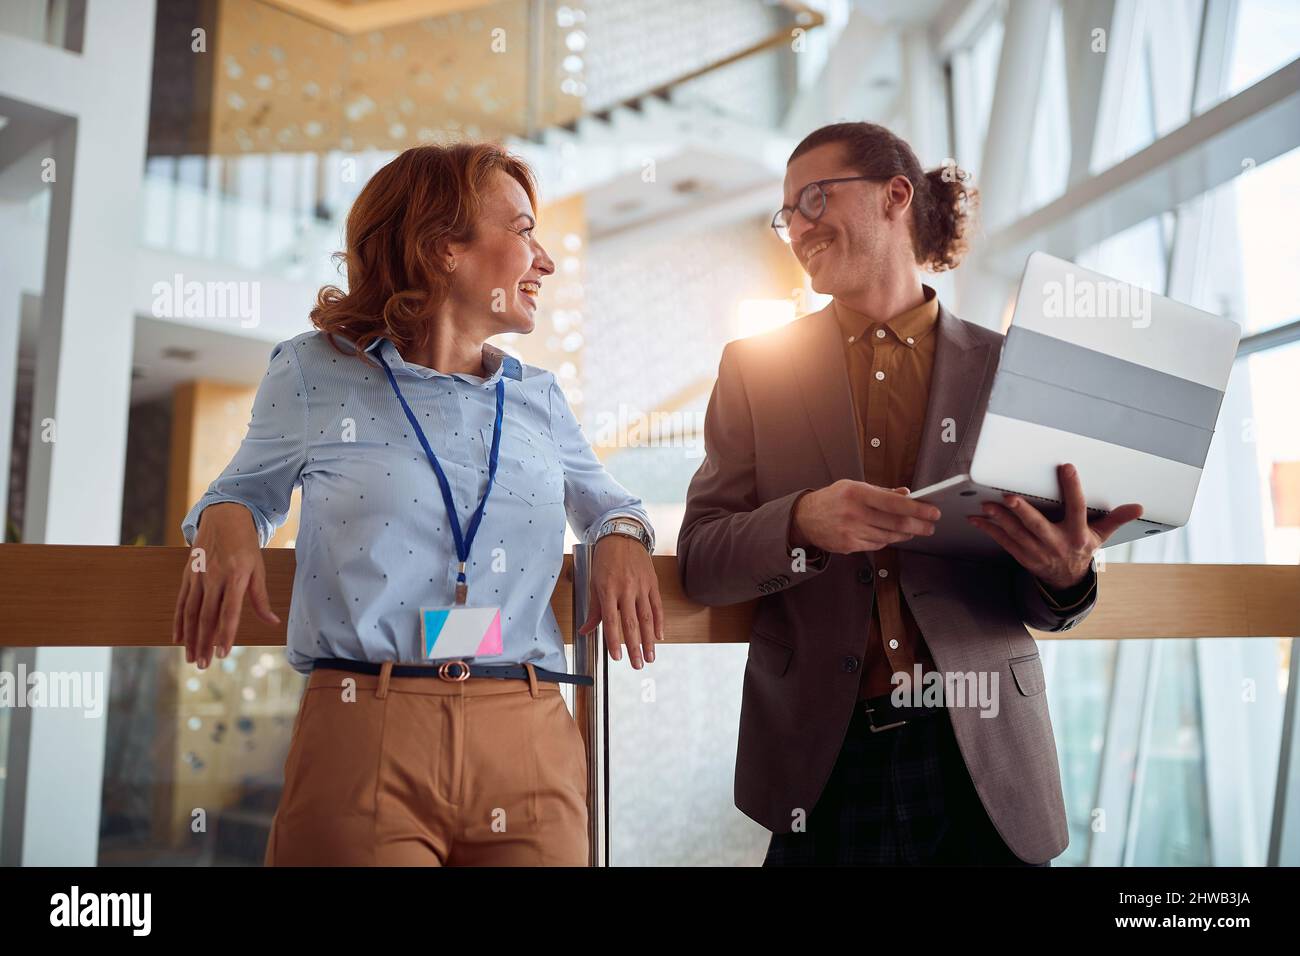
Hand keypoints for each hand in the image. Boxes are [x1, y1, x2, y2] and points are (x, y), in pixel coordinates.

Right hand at [174, 502, 280, 669]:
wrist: (224, 517)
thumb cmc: (246, 546)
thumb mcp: (258, 568)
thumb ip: (261, 598)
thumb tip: (272, 623)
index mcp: (235, 576)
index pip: (229, 612)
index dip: (226, 634)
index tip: (223, 654)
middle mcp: (213, 577)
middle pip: (207, 617)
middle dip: (204, 643)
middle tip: (203, 665)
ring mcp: (198, 576)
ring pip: (191, 613)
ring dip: (190, 638)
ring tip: (191, 658)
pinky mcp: (188, 575)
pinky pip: (180, 602)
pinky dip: (178, 621)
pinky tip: (178, 638)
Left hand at [578, 532, 663, 668]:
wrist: (622, 536)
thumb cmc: (605, 561)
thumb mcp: (594, 583)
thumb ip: (593, 610)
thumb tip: (585, 631)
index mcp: (608, 591)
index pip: (612, 621)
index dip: (614, 641)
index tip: (617, 657)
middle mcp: (626, 590)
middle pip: (632, 624)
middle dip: (635, 647)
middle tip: (638, 664)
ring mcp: (641, 587)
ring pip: (647, 618)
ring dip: (649, 640)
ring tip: (651, 657)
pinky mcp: (652, 584)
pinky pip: (657, 606)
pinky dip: (659, 623)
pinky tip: (660, 636)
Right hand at [791, 479, 940, 553]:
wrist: (805, 518)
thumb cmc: (832, 499)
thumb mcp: (854, 486)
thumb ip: (881, 491)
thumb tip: (906, 494)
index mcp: (857, 492)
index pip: (895, 503)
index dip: (917, 509)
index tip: (932, 511)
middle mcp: (854, 512)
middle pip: (896, 523)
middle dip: (918, 526)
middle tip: (930, 526)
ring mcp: (851, 531)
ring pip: (889, 536)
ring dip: (905, 534)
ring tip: (913, 530)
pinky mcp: (849, 546)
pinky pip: (876, 545)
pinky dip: (887, 540)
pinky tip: (890, 535)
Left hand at [967, 463, 1143, 588]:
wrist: (1067, 580)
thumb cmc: (1082, 549)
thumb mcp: (1101, 535)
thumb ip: (1116, 518)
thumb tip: (1139, 507)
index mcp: (1078, 535)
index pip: (1077, 508)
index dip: (1072, 488)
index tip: (1067, 468)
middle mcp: (1056, 544)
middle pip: (1038, 526)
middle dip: (1022, 512)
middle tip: (1009, 496)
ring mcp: (1037, 552)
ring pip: (1017, 534)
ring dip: (1001, 520)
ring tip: (988, 505)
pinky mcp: (1022, 556)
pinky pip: (1004, 542)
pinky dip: (990, 530)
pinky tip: (978, 518)